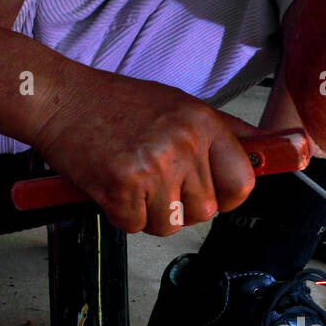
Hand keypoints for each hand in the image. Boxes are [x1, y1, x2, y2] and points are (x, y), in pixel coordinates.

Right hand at [32, 65, 259, 235]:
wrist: (59, 99)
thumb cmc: (114, 103)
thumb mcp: (178, 105)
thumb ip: (221, 131)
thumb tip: (266, 148)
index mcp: (202, 122)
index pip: (242, 181)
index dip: (228, 195)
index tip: (215, 193)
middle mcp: (182, 143)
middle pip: (205, 211)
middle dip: (182, 207)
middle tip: (157, 183)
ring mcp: (153, 166)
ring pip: (170, 224)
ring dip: (150, 214)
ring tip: (133, 182)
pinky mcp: (122, 186)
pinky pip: (135, 225)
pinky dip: (121, 214)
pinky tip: (112, 186)